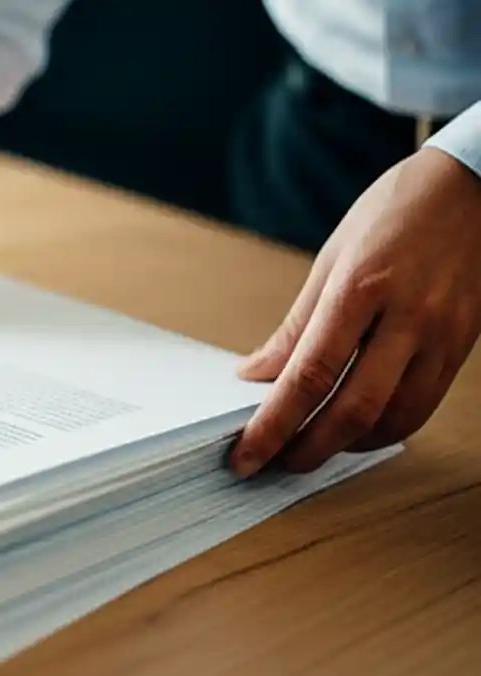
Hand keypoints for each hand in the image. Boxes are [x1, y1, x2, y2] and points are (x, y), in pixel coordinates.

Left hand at [231, 147, 480, 476]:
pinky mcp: (463, 347)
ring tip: (307, 449)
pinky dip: (383, 429)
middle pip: (353, 409)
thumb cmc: (396, 210)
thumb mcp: (333, 257)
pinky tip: (354, 430)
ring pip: (394, 419)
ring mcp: (442, 335)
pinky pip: (422, 406)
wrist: (477, 184)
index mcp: (362, 287)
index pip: (309, 375)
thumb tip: (256, 376)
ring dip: (346, 446)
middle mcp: (408, 317)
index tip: (244, 451)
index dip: (273, 424)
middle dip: (305, 448)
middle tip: (269, 463)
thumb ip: (297, 326)